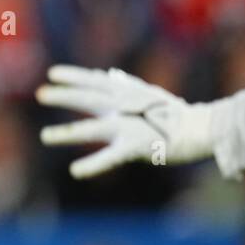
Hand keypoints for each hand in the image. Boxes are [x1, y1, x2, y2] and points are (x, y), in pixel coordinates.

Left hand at [36, 64, 212, 178]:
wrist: (203, 129)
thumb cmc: (175, 113)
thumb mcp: (148, 93)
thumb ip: (126, 85)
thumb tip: (110, 75)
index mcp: (128, 94)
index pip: (95, 81)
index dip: (74, 76)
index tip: (52, 73)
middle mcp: (125, 107)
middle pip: (88, 99)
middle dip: (64, 96)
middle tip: (41, 94)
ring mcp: (129, 126)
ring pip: (91, 130)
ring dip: (67, 133)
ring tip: (45, 136)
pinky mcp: (136, 147)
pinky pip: (110, 157)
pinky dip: (92, 165)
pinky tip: (75, 171)